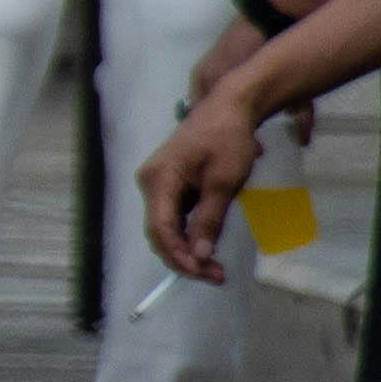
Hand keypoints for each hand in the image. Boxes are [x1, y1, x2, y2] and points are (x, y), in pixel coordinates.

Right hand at [139, 99, 261, 284]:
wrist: (230, 106)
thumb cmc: (228, 139)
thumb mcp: (224, 183)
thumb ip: (209, 220)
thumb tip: (199, 255)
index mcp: (159, 179)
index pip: (162, 228)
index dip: (179, 255)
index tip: (204, 273)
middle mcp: (150, 181)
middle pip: (160, 231)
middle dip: (184, 257)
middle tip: (215, 275)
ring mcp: (157, 181)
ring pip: (166, 226)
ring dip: (187, 248)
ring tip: (214, 266)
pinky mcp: (169, 181)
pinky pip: (174, 215)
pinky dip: (189, 232)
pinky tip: (206, 244)